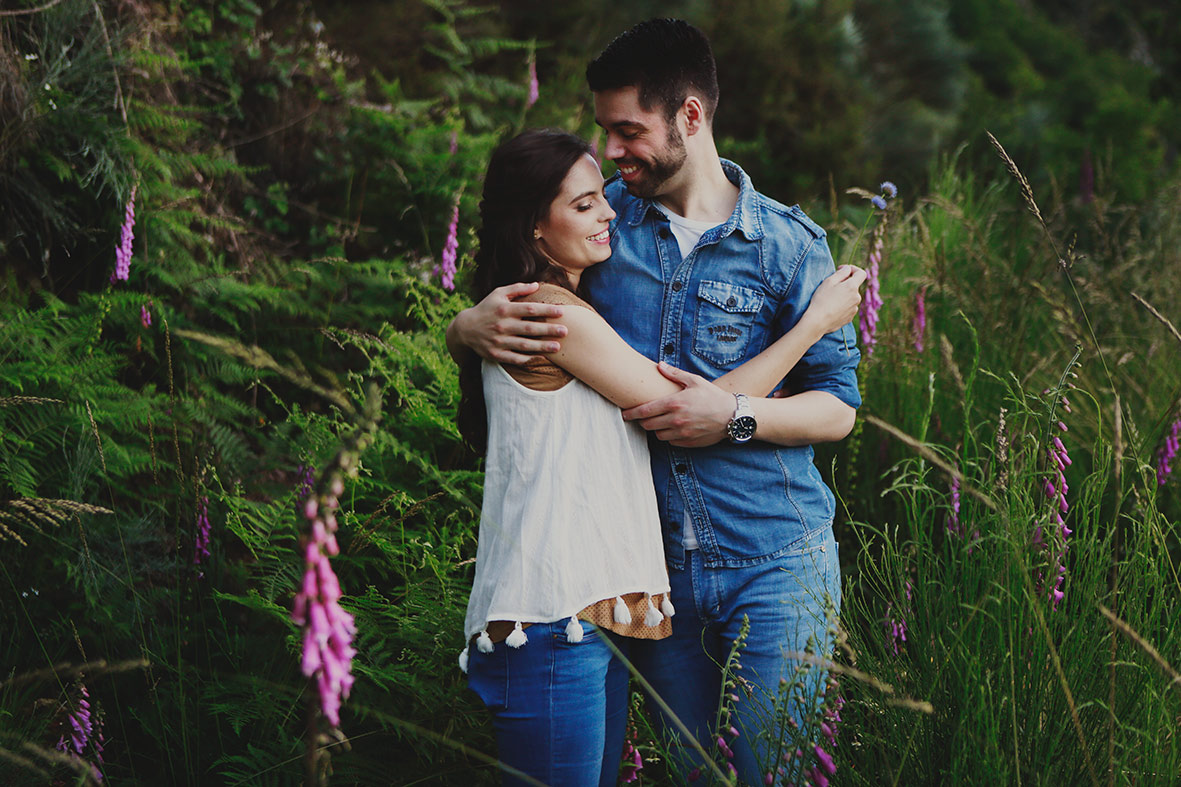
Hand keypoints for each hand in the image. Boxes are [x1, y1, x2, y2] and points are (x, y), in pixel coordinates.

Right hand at [449, 282, 566, 364]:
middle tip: (566, 331)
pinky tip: (540, 358)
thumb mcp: (498, 294)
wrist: (464, 329)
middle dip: (548, 329)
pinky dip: (527, 359)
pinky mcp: (495, 354)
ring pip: (524, 345)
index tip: (562, 312)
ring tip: (557, 347)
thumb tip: (537, 285)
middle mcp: (502, 325)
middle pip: (529, 328)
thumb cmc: (486, 308)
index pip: (529, 309)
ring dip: (542, 346)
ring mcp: (498, 341)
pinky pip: (514, 358)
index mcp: (504, 309)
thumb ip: (517, 288)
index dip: (546, 310)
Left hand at [621, 362, 734, 446]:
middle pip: (648, 425)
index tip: (624, 414)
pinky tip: (673, 428)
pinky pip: (671, 442)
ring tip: (659, 422)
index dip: (631, 413)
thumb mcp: (694, 381)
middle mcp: (676, 420)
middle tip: (642, 417)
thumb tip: (659, 365)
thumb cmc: (713, 395)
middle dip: (642, 421)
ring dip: (656, 429)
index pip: (645, 411)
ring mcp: (681, 433)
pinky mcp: (688, 442)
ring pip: (658, 435)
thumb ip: (674, 374)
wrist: (732, 415)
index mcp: (674, 403)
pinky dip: (669, 436)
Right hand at [799, 264, 865, 336]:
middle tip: (831, 286)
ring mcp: (854, 308)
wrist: (818, 321)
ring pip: (851, 297)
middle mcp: (857, 297)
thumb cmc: (822, 299)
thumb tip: (848, 269)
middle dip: (845, 284)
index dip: (853, 269)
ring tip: (830, 299)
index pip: (861, 273)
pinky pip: (848, 307)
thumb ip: (841, 273)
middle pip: (854, 286)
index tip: (843, 270)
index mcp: (852, 287)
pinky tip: (831, 308)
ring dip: (843, 295)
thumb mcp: (829, 281)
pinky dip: (842, 305)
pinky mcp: (850, 317)